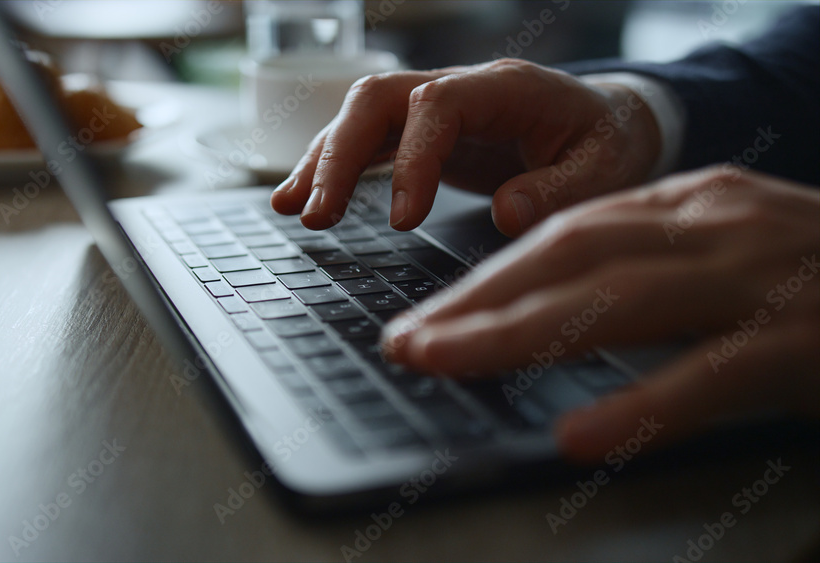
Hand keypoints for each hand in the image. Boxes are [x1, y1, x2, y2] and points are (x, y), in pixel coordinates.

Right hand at [269, 59, 661, 235]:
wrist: (607, 121)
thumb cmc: (607, 141)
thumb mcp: (606, 168)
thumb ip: (559, 189)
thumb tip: (507, 213)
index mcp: (505, 88)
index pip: (436, 105)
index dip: (412, 159)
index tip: (404, 221)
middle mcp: (459, 88)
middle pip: (378, 100)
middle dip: (339, 155)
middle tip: (316, 214)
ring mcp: (435, 107)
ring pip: (361, 117)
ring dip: (323, 162)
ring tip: (293, 209)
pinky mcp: (423, 133)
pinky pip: (368, 140)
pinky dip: (333, 168)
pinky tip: (304, 199)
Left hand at [379, 167, 819, 461]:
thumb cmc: (817, 281)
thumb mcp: (724, 255)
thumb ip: (647, 273)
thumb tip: (547, 312)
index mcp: (689, 206)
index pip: (564, 235)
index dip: (487, 278)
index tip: (429, 316)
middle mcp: (714, 226)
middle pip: (570, 258)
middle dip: (479, 302)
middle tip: (408, 343)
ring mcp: (761, 279)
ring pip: (619, 301)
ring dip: (519, 335)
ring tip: (444, 363)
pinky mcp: (806, 341)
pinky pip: (714, 374)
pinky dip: (643, 404)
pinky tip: (580, 436)